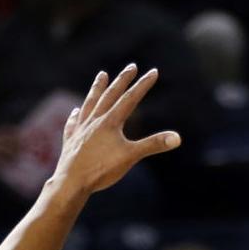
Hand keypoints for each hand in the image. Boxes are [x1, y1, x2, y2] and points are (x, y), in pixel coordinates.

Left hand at [52, 65, 179, 197]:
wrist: (71, 183)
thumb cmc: (101, 170)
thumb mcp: (131, 156)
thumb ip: (154, 144)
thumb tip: (178, 138)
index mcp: (111, 122)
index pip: (130, 99)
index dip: (143, 85)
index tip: (153, 71)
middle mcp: (95, 121)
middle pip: (110, 95)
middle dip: (122, 80)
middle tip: (131, 66)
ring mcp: (81, 129)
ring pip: (90, 103)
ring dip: (97, 89)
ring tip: (101, 75)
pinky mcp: (70, 141)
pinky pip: (74, 123)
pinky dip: (76, 115)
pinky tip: (76, 111)